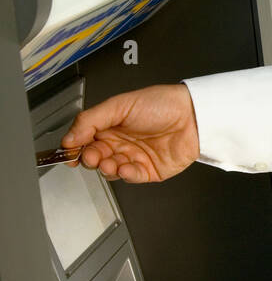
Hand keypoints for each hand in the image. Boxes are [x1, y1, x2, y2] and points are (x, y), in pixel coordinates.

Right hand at [60, 83, 199, 182]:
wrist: (193, 115)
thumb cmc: (162, 103)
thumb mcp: (119, 104)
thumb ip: (90, 120)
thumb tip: (69, 137)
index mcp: (110, 125)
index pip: (84, 140)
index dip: (76, 148)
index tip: (70, 152)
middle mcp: (120, 142)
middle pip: (95, 157)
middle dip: (91, 159)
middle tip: (93, 155)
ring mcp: (133, 157)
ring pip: (110, 170)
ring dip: (107, 167)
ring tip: (110, 161)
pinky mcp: (148, 170)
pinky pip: (131, 177)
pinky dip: (126, 174)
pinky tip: (126, 167)